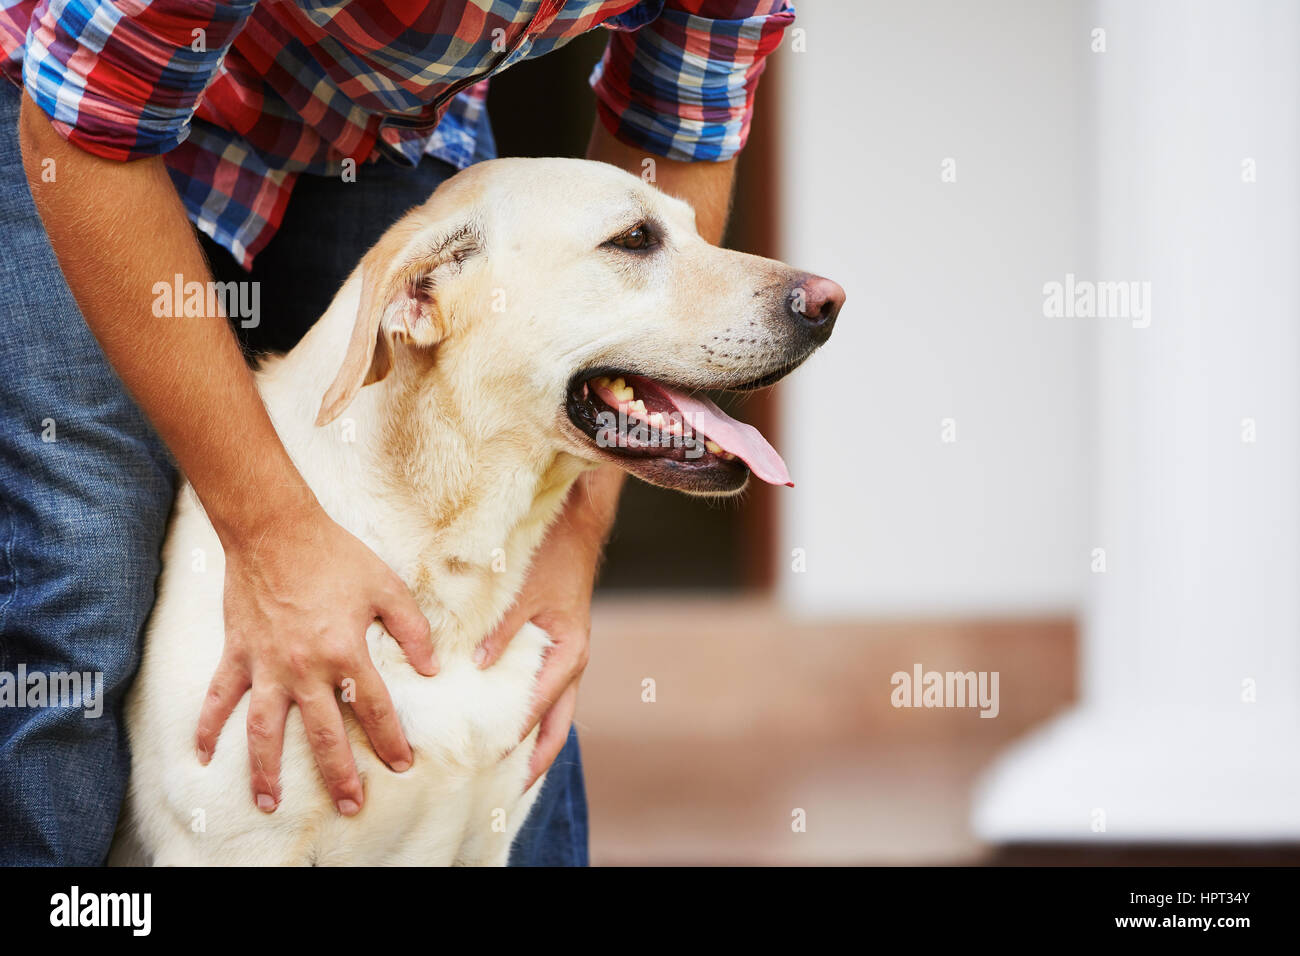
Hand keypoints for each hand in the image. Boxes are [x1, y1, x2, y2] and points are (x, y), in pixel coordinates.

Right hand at [195, 502, 435, 815]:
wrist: (275, 530)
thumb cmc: (334, 556)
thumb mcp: (387, 586)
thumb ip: (412, 629)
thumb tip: (432, 667)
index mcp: (345, 651)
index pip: (375, 709)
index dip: (391, 740)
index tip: (401, 766)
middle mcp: (304, 668)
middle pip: (323, 734)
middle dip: (338, 775)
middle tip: (350, 806)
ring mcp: (266, 665)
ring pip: (264, 730)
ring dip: (266, 770)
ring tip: (269, 803)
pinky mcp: (238, 654)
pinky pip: (219, 698)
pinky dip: (207, 727)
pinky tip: (203, 756)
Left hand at [476, 471, 619, 791]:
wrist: (574, 526)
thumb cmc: (550, 556)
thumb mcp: (523, 592)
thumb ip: (501, 631)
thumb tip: (475, 666)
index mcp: (569, 653)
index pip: (539, 708)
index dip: (514, 736)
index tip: (486, 759)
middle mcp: (571, 663)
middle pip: (555, 726)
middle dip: (532, 760)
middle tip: (504, 792)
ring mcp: (565, 658)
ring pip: (552, 713)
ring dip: (531, 740)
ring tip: (503, 771)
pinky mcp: (555, 649)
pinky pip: (544, 692)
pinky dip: (528, 713)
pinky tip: (502, 722)